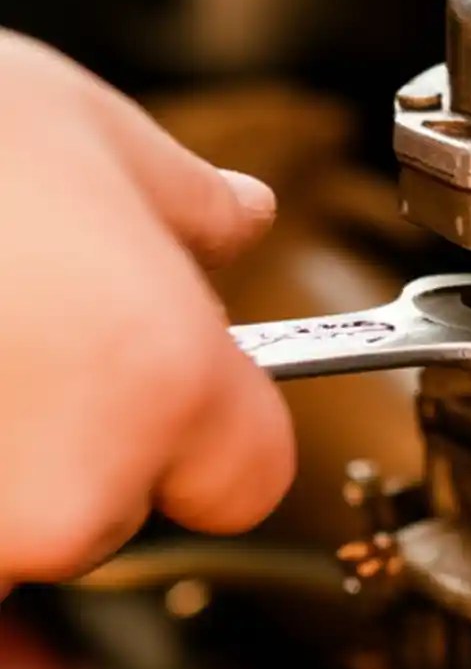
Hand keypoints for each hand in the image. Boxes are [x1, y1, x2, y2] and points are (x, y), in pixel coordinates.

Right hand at [0, 31, 293, 587]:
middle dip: (81, 440)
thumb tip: (242, 216)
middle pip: (118, 505)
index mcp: (167, 384)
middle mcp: (74, 488)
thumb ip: (192, 206)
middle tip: (22, 343)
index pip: (249, 477)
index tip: (176, 392)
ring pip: (16, 533)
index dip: (213, 433)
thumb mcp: (89, 135)